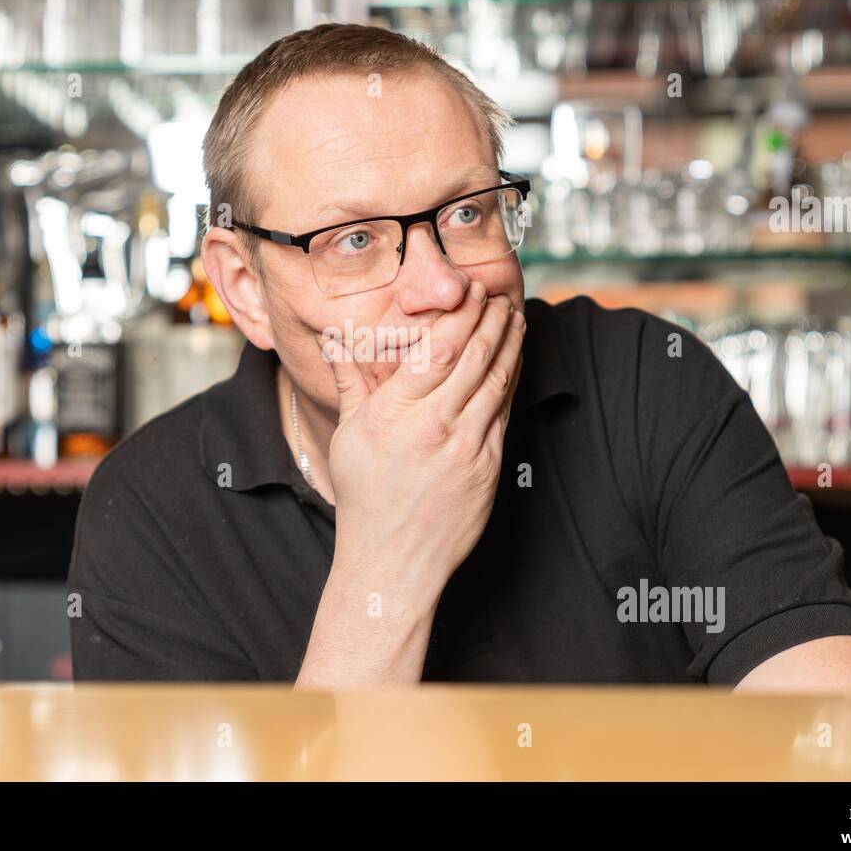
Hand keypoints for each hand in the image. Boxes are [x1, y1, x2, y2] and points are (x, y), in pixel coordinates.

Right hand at [321, 281, 524, 595]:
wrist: (393, 560)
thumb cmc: (366, 498)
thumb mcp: (349, 436)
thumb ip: (351, 382)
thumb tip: (337, 338)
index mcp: (396, 415)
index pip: (437, 348)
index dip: (461, 313)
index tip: (470, 291)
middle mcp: (436, 427)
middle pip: (474, 357)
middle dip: (491, 319)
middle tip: (498, 294)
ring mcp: (468, 448)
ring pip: (497, 381)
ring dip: (510, 344)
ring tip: (514, 317)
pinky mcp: (489, 467)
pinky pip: (505, 413)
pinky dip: (512, 381)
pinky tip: (514, 362)